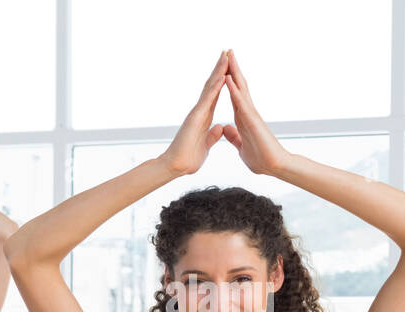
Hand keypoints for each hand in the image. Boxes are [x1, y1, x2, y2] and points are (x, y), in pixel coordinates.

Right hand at [159, 51, 227, 175]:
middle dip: (220, 69)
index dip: (222, 80)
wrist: (175, 167)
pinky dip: (216, 86)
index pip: (215, 94)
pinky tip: (222, 75)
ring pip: (210, 87)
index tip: (228, 66)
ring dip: (219, 71)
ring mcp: (197, 113)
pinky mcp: (196, 117)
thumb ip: (212, 135)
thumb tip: (220, 127)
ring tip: (226, 55)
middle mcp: (200, 111)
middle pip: (212, 86)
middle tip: (227, 52)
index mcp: (204, 117)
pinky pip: (208, 99)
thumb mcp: (206, 145)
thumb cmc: (187, 159)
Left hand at [221, 51, 290, 176]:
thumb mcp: (241, 146)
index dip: (227, 82)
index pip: (233, 96)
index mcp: (242, 118)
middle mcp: (247, 112)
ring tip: (228, 56)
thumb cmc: (260, 158)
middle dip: (232, 69)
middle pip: (238, 86)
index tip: (222, 68)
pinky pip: (241, 102)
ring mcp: (251, 114)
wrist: (273, 167)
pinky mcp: (252, 120)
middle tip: (227, 51)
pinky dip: (234, 90)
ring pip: (240, 89)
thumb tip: (227, 128)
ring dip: (234, 72)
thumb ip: (234, 136)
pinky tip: (228, 79)